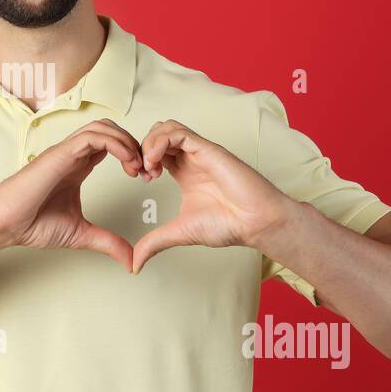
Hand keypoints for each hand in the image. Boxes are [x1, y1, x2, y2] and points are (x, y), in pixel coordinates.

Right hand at [0, 118, 144, 271]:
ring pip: (103, 127)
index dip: (132, 155)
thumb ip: (108, 242)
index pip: (111, 145)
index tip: (145, 178)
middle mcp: (72, 155)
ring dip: (127, 142)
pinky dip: (115, 144)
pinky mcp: (60, 154)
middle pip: (110, 129)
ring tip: (138, 166)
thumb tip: (131, 261)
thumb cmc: (32, 225)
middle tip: (146, 170)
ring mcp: (66, 152)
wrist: (5, 225)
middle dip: (134, 144)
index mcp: (77, 167)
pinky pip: (93, 136)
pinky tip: (127, 162)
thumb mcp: (81, 235)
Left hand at [131, 119, 291, 274]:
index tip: (138, 179)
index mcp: (184, 172)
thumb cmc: (228, 225)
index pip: (155, 150)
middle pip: (158, 133)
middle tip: (140, 171)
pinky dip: (160, 142)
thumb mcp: (180, 232)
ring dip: (149, 143)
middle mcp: (191, 158)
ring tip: (148, 167)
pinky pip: (179, 133)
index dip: (140, 159)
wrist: (255, 223)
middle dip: (141, 148)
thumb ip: (155, 242)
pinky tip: (155, 163)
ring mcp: (200, 152)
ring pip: (166, 127)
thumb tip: (135, 264)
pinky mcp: (208, 149)